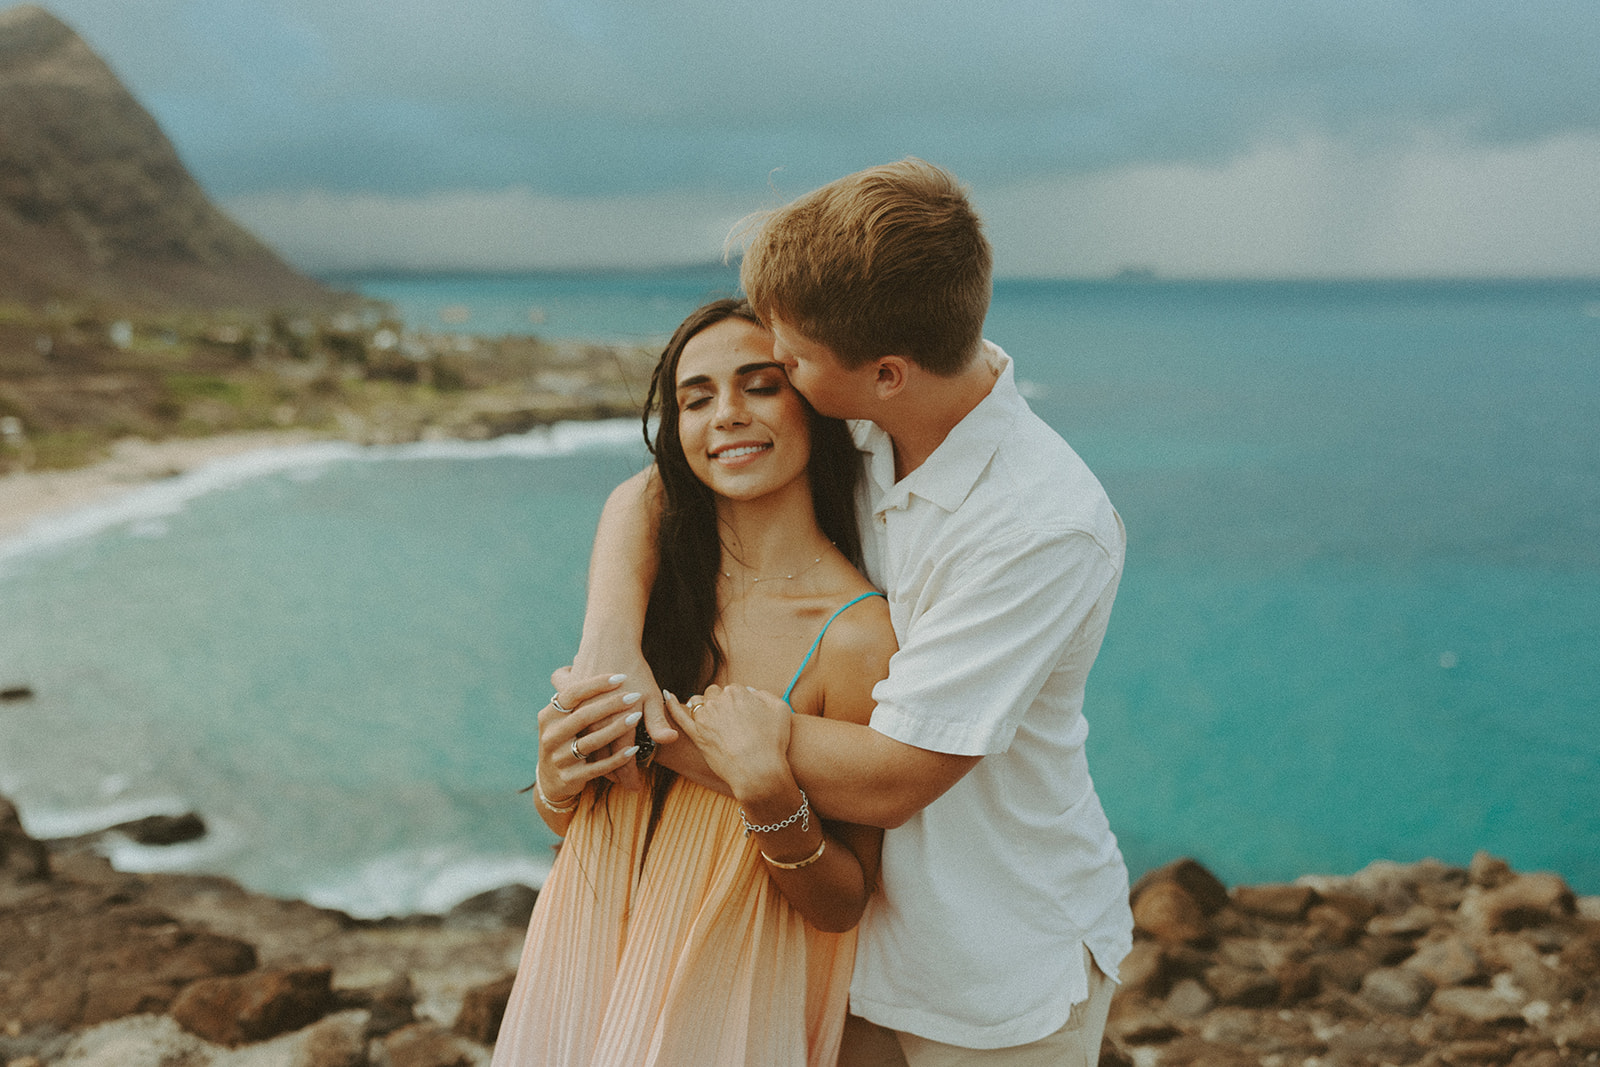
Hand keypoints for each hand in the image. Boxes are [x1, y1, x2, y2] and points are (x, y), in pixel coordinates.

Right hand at [537, 673, 642, 805]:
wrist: (550, 782)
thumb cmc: (568, 740)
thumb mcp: (573, 719)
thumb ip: (579, 696)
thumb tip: (578, 666)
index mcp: (550, 715)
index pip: (572, 694)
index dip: (596, 684)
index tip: (620, 676)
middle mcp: (550, 735)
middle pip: (583, 716)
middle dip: (610, 706)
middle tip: (633, 696)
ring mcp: (558, 757)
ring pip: (591, 741)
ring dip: (615, 729)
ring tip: (636, 718)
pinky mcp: (569, 777)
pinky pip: (597, 767)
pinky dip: (616, 759)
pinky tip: (633, 751)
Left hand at [666, 684, 793, 802]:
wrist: (758, 770)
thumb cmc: (772, 742)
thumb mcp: (780, 710)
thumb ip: (765, 695)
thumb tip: (752, 693)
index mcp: (737, 692)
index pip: (734, 690)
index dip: (740, 703)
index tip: (746, 716)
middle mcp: (718, 701)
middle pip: (715, 694)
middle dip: (721, 703)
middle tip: (732, 721)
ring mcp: (704, 718)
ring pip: (698, 703)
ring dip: (703, 706)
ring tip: (712, 720)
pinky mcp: (696, 735)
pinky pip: (679, 716)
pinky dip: (671, 705)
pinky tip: (667, 696)